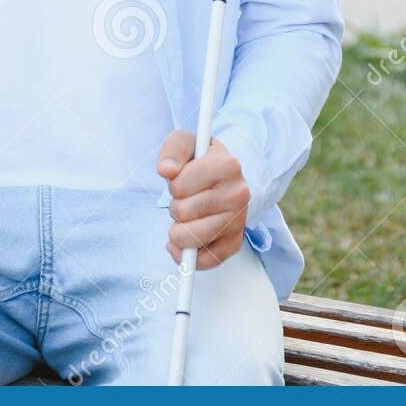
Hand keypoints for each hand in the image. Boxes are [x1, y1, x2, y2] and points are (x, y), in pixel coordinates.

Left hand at [157, 131, 249, 268]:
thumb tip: (166, 170)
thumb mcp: (185, 143)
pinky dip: (187, 255)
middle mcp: (239, 194)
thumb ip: (171, 151)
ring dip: (179, 230)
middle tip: (189, 197)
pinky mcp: (235, 243)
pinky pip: (203, 261)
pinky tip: (188, 239)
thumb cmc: (199, 160)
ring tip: (190, 215)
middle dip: (176, 206)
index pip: (179, 186)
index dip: (174, 183)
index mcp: (228, 165)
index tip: (185, 177)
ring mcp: (239, 221)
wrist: (225, 177)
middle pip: (182, 213)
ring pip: (189, 239)